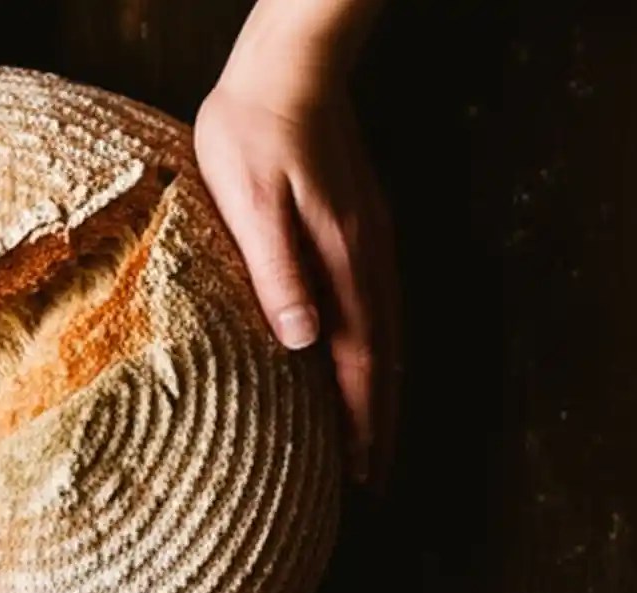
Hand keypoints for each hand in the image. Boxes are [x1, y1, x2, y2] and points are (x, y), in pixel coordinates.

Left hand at [194, 20, 397, 484]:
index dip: (363, 422)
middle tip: (375, 476)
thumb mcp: (251, 203)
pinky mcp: (359, 227)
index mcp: (342, 262)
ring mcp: (369, 242)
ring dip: (380, 390)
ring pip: (385, 335)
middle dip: (378, 421)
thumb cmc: (254, 133)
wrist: (287, 70)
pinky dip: (376, 348)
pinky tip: (361, 358)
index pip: (360, 362)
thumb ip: (278, 272)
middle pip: (383, 358)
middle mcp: (367, 259)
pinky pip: (376, 306)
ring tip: (372, 434)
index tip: (365, 474)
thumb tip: (304, 343)